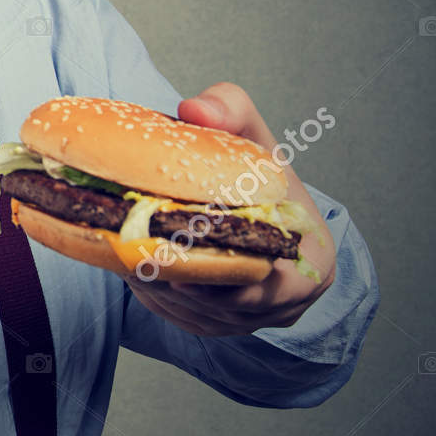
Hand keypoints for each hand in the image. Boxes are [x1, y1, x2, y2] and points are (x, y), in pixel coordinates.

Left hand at [123, 82, 336, 336]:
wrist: (259, 205)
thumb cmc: (258, 172)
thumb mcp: (254, 134)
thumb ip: (231, 111)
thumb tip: (194, 110)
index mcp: (312, 266)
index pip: (268, 285)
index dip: (224, 272)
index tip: (181, 254)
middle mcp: (283, 306)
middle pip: (220, 302)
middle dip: (177, 274)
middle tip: (135, 248)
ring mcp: (247, 322)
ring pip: (192, 313)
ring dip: (157, 285)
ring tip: (123, 250)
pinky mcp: (214, 326)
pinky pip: (177, 317)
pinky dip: (151, 292)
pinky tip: (126, 262)